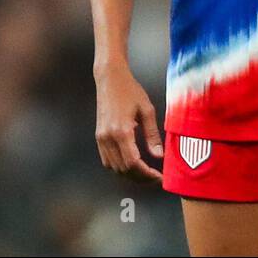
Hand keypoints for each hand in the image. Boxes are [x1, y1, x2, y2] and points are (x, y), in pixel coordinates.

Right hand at [95, 62, 163, 180]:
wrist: (110, 79)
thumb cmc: (130, 90)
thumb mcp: (147, 110)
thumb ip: (152, 135)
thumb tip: (159, 156)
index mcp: (121, 131)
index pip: (133, 163)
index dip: (147, 174)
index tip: (159, 177)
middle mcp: (108, 138)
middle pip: (123, 169)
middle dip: (140, 178)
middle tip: (155, 178)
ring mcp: (101, 138)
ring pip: (114, 168)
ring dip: (130, 175)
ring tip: (146, 174)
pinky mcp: (98, 137)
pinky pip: (107, 160)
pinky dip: (119, 167)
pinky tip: (131, 165)